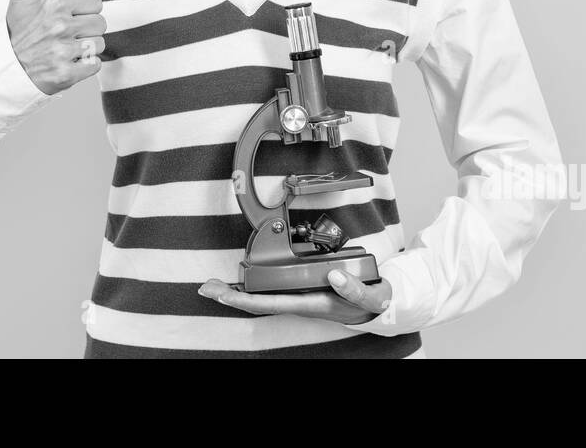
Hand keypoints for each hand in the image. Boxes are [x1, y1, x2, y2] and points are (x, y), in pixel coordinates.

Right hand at [7, 0, 105, 94]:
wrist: (4, 69)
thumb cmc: (16, 30)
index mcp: (54, 4)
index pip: (96, 3)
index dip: (83, 11)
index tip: (66, 18)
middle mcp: (60, 26)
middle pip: (101, 24)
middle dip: (87, 30)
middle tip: (66, 36)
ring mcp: (63, 51)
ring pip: (100, 45)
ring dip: (86, 50)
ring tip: (66, 50)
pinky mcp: (66, 74)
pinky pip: (95, 66)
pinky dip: (84, 67)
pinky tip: (67, 64)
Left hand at [197, 271, 392, 325]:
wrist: (378, 307)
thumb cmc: (371, 302)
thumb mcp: (370, 295)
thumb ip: (355, 288)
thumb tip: (335, 277)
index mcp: (311, 304)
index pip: (269, 304)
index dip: (243, 299)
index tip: (223, 294)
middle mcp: (299, 303)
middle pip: (257, 303)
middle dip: (230, 296)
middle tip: (206, 287)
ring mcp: (298, 298)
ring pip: (260, 298)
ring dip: (236, 291)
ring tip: (214, 284)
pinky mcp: (300, 291)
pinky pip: (269, 291)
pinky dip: (250, 285)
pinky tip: (239, 280)